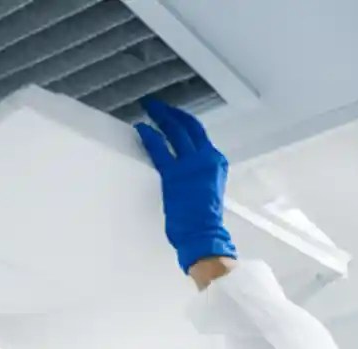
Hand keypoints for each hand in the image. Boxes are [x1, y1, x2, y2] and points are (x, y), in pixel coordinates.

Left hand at [134, 98, 236, 272]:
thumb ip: (200, 175)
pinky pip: (160, 149)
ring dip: (161, 116)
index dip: (184, 120)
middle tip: (155, 104)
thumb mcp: (208, 190)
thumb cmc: (203, 220)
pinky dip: (150, 135)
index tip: (172, 114)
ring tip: (147, 108)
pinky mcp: (175, 176)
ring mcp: (191, 166)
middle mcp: (206, 159)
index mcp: (216, 162)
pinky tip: (141, 128)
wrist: (204, 235)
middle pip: (188, 126)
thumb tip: (187, 171)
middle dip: (171, 112)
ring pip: (176, 131)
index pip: (199, 134)